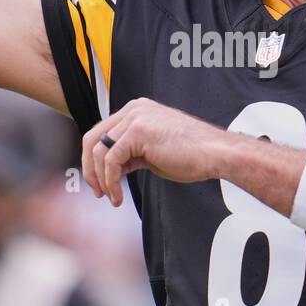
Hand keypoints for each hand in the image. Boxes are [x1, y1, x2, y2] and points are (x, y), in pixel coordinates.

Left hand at [81, 97, 232, 205]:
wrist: (214, 153)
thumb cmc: (191, 155)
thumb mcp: (152, 152)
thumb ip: (130, 154)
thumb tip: (110, 169)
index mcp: (137, 110)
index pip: (101, 133)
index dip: (94, 160)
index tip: (100, 183)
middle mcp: (133, 109)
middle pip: (92, 138)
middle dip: (90, 168)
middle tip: (98, 192)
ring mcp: (135, 117)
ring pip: (99, 151)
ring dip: (101, 179)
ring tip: (112, 197)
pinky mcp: (138, 132)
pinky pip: (111, 160)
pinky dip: (110, 182)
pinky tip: (118, 196)